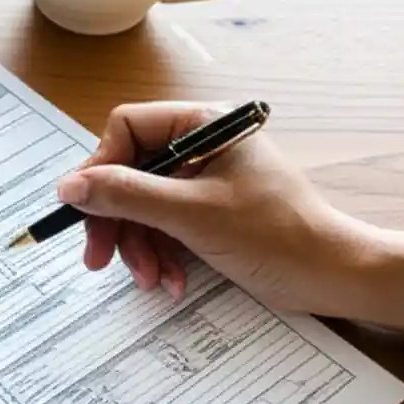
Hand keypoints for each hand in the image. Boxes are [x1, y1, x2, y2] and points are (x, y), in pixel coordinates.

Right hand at [59, 102, 379, 315]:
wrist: (334, 277)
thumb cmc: (275, 235)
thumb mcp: (190, 213)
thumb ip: (126, 195)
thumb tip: (69, 186)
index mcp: (202, 123)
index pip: (127, 129)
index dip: (100, 169)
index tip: (82, 209)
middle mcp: (201, 143)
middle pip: (130, 171)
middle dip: (116, 219)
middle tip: (98, 257)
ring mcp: (206, 177)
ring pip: (144, 203)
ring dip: (139, 244)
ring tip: (150, 278)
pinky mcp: (210, 209)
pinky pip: (166, 223)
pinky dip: (161, 253)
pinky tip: (170, 280)